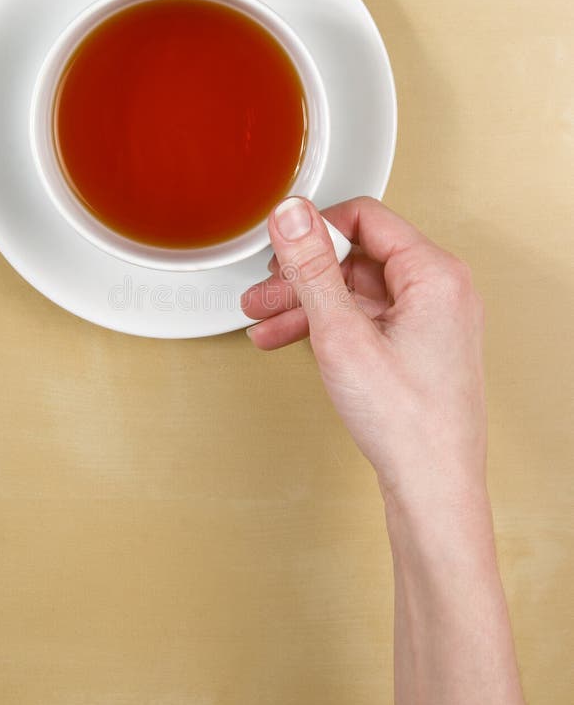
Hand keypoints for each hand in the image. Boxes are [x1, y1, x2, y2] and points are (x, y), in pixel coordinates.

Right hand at [240, 196, 486, 508]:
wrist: (432, 489)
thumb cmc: (406, 423)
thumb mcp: (341, 335)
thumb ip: (312, 269)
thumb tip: (292, 215)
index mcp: (435, 274)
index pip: (367, 218)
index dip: (316, 231)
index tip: (282, 248)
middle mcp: (440, 290)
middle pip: (358, 257)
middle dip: (303, 275)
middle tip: (264, 291)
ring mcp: (431, 320)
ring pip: (356, 291)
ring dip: (307, 303)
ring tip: (263, 320)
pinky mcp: (418, 346)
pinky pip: (366, 319)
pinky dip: (327, 326)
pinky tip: (289, 340)